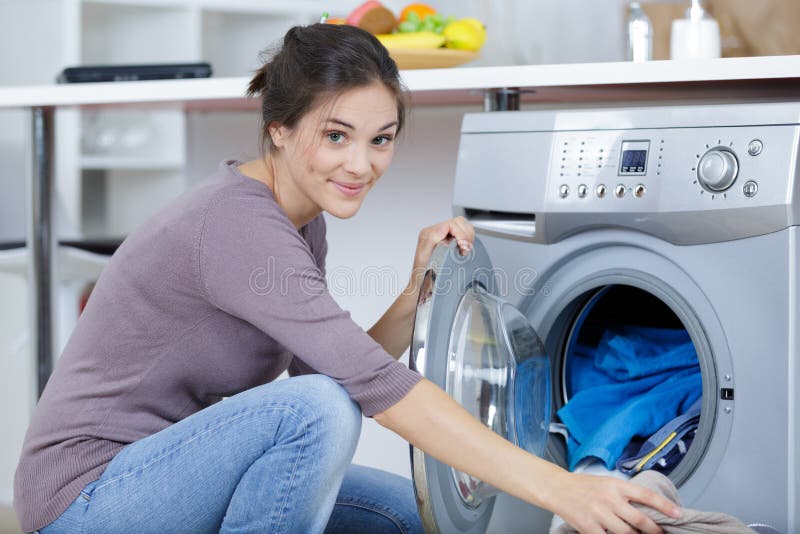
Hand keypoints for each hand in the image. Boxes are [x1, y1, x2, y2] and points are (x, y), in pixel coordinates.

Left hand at [408, 216, 474, 290]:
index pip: (452, 223)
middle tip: (464, 250)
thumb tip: (444, 228)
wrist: (422, 287)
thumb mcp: (424, 257)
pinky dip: (468, 242)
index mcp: (429, 233)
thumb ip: (431, 239)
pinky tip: (463, 251)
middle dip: (466, 236)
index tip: (462, 247)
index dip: (461, 234)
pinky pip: (464, 235)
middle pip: (460, 223)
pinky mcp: (451, 243)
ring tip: (464, 251)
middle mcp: (437, 233)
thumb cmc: (422, 275)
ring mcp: (444, 238)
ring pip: (464, 227)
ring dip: (468, 238)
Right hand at [547, 472, 680, 533]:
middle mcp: (609, 498)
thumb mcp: (606, 482)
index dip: (665, 506)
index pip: (646, 495)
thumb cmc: (582, 485)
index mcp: (616, 485)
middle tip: (660, 533)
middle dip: (654, 530)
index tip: (678, 514)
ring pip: (627, 533)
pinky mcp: (589, 526)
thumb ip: (624, 494)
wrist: (557, 488)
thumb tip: (646, 509)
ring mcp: (599, 513)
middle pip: (640, 520)